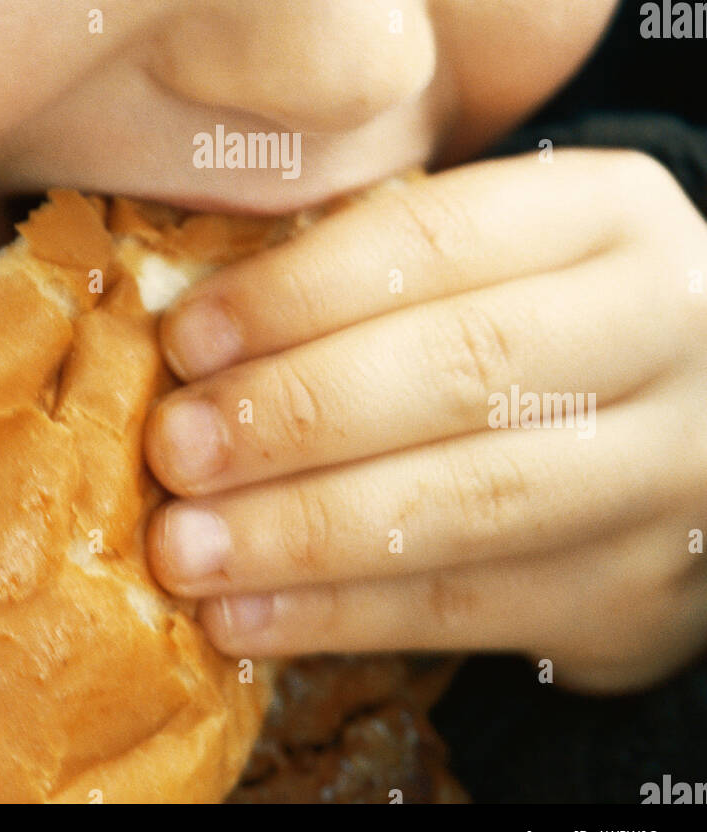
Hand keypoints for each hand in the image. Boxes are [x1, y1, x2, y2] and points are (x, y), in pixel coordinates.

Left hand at [143, 150, 706, 691]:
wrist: (690, 416)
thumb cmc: (537, 312)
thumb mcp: (495, 250)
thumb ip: (375, 266)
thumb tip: (197, 335)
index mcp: (607, 214)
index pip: (439, 239)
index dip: (302, 291)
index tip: (188, 338)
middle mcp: (662, 330)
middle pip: (463, 370)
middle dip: (297, 414)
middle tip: (175, 449)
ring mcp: (668, 468)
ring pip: (470, 503)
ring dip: (305, 532)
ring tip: (186, 548)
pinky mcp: (638, 590)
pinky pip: (474, 608)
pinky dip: (344, 617)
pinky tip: (247, 616)